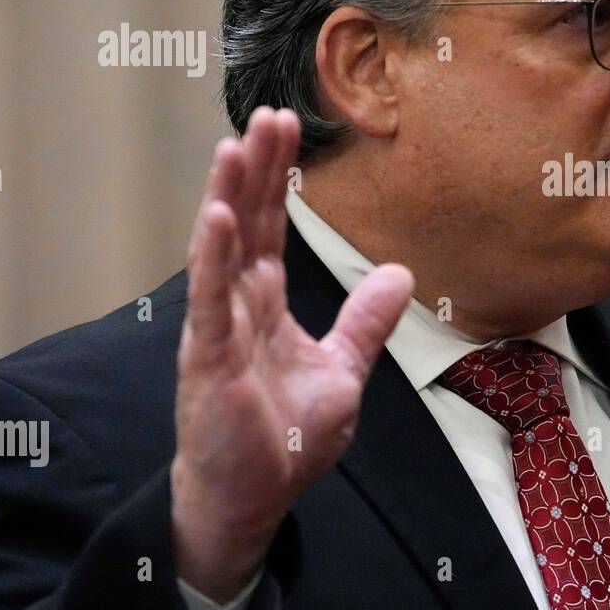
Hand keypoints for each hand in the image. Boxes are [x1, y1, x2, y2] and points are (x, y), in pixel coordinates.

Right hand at [171, 107, 412, 601]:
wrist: (255, 497)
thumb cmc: (286, 437)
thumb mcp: (343, 369)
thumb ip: (365, 322)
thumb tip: (401, 276)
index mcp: (267, 306)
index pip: (271, 229)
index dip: (276, 179)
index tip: (286, 127)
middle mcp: (238, 306)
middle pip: (247, 224)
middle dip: (256, 168)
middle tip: (268, 112)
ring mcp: (219, 329)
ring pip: (222, 249)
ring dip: (227, 194)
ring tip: (233, 142)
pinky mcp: (207, 358)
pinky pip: (211, 299)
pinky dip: (212, 256)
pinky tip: (215, 214)